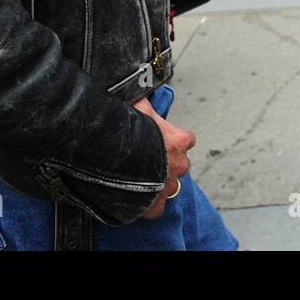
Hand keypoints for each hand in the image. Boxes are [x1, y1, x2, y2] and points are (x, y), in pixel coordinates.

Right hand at [132, 95, 195, 218]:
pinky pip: (157, 210)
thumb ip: (145, 104)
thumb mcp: (138, 108)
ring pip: (172, 188)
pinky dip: (150, 207)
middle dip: (169, 164)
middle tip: (152, 162)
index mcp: (179, 141)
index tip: (164, 141)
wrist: (111, 153)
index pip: (187, 140)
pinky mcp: (155, 204)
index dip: (175, 140)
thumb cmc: (127, 128)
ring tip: (144, 181)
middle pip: (181, 165)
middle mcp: (178, 164)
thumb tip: (143, 89)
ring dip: (161, 185)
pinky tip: (139, 202)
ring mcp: (168, 186)